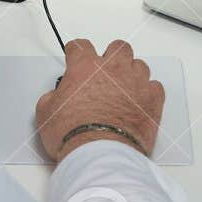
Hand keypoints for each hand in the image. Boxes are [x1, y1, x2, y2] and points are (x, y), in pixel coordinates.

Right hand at [35, 39, 163, 161]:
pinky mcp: (152, 100)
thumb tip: (54, 98)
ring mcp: (135, 83)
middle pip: (118, 48)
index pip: (81, 47)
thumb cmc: (74, 134)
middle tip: (106, 71)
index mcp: (85, 68)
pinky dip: (149, 92)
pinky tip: (141, 101)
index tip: (76, 55)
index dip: (77, 51)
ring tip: (125, 89)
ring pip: (139, 65)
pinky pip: (155, 86)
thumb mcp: (45, 114)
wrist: (100, 154)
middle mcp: (112, 69)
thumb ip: (51, 98)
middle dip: (112, 56)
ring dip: (132, 73)